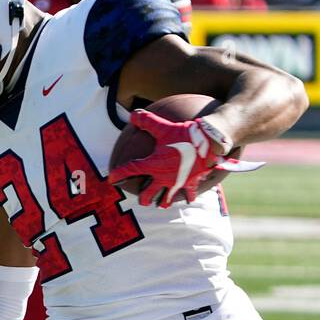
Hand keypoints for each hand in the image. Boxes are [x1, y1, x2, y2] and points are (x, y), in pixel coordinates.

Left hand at [108, 110, 222, 207]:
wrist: (208, 143)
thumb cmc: (184, 135)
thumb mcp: (163, 126)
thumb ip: (147, 121)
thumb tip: (133, 115)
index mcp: (153, 165)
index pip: (131, 170)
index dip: (119, 174)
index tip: (111, 179)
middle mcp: (163, 178)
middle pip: (148, 195)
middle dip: (143, 198)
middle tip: (142, 199)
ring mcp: (177, 183)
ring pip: (166, 200)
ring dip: (162, 202)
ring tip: (161, 204)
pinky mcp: (191, 183)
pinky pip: (189, 194)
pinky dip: (188, 196)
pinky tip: (188, 198)